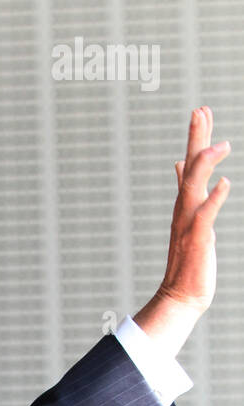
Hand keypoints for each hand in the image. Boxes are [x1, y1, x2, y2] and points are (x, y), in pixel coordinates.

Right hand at [134, 106, 229, 350]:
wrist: (180, 295)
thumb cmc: (189, 261)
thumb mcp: (189, 220)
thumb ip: (185, 191)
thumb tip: (181, 165)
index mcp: (185, 204)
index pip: (189, 163)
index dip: (196, 137)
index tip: (200, 111)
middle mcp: (184, 209)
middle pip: (190, 168)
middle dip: (196, 139)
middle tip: (201, 110)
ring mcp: (188, 224)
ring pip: (194, 187)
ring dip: (205, 165)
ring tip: (222, 145)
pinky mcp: (196, 241)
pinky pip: (205, 216)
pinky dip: (214, 199)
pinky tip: (224, 183)